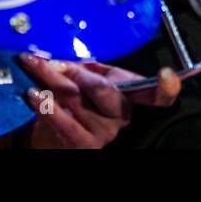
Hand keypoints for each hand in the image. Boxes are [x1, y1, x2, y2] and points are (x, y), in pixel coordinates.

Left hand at [16, 55, 179, 148]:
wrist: (55, 137)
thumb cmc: (75, 100)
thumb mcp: (87, 78)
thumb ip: (83, 66)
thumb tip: (62, 56)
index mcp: (129, 94)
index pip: (155, 95)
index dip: (165, 88)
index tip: (167, 76)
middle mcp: (122, 116)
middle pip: (104, 89)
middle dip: (75, 71)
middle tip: (51, 60)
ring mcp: (104, 133)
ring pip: (77, 99)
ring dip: (51, 80)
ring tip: (33, 66)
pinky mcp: (83, 145)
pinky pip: (63, 121)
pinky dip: (45, 104)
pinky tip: (34, 94)